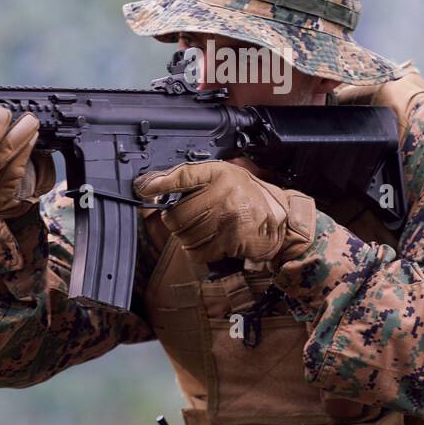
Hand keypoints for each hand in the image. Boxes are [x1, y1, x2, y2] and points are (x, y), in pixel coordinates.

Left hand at [133, 160, 315, 264]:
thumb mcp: (227, 178)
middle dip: (176, 222)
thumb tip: (156, 186)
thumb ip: (196, 181)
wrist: (281, 221)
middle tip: (188, 219)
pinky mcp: (230, 239)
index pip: (183, 176)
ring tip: (206, 230)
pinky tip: (213, 242)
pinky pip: (198, 251)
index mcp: (220, 173)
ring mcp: (227, 217)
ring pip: (185, 236)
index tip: (143, 188)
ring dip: (188, 238)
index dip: (160, 182)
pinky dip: (200, 251)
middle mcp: (223, 192)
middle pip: (176, 215)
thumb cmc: (250, 198)